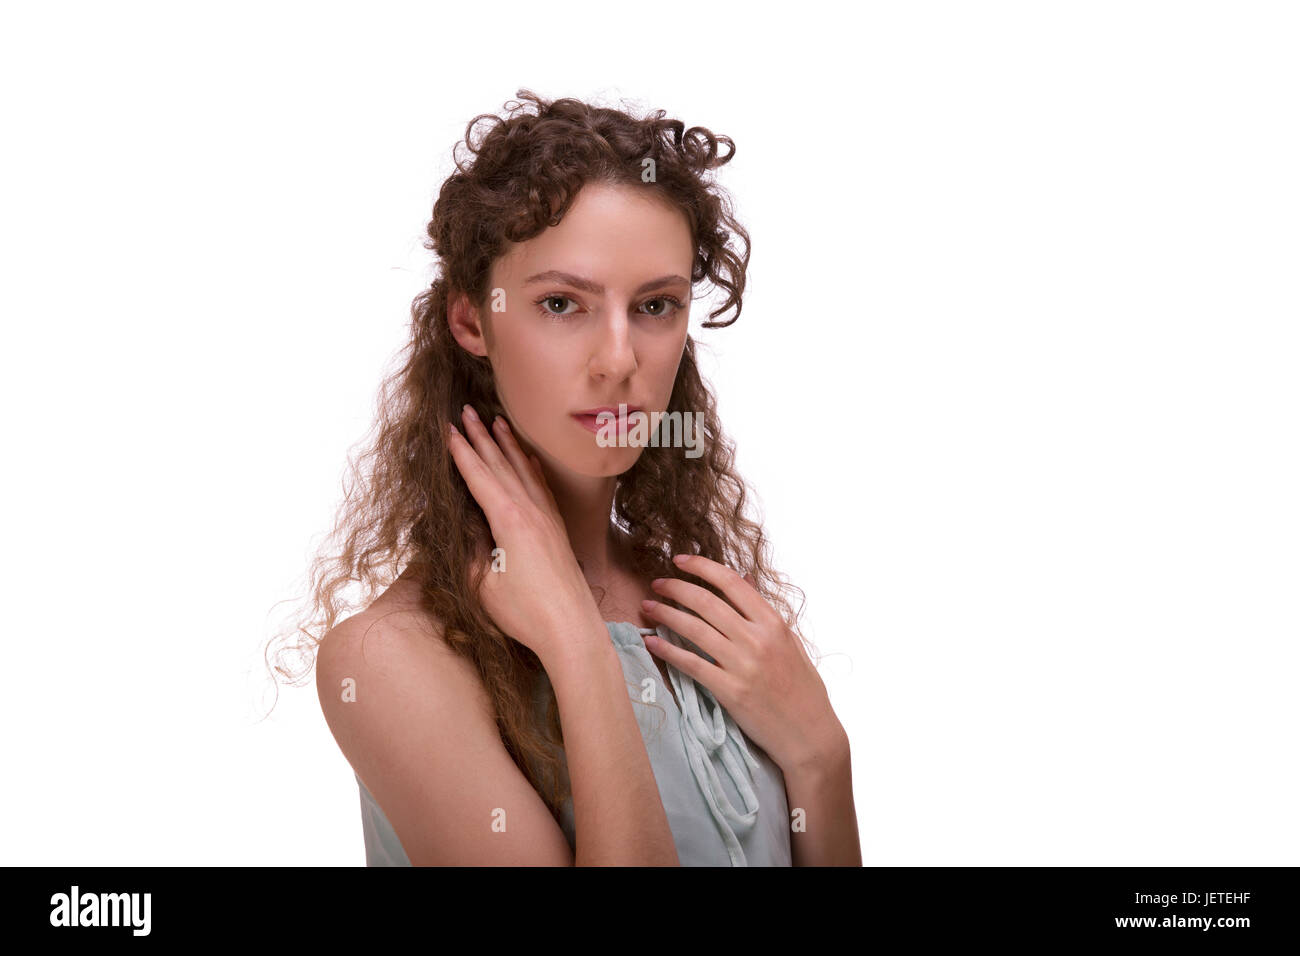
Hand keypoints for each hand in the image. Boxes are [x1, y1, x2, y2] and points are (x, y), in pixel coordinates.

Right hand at [445, 404, 601, 663]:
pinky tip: (529, 458)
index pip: (479, 477)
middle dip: (481, 436)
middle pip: (501, 464)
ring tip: (496, 420)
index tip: (447, 428)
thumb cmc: (525, 613)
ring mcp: (548, 519)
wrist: (572, 629)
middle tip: (465, 410)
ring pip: (524, 470)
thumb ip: (468, 550)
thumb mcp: (482, 585)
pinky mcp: (558, 530)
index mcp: (509, 521)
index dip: (460, 452)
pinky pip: (542, 487)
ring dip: (508, 444)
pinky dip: (532, 466)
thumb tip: (458, 524)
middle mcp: (531, 512)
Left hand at [640, 554, 845, 775]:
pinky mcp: (730, 691)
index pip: (732, 583)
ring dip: (665, 615)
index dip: (701, 567)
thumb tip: (743, 579)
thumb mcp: (790, 643)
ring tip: (647, 607)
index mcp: (774, 623)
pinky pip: (692, 665)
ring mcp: (743, 665)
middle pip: (707, 602)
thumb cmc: (803, 689)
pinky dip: (668, 651)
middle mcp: (757, 640)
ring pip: (694, 629)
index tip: (680, 560)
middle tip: (657, 584)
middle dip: (676, 588)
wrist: (810, 734)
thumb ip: (764, 612)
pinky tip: (652, 643)